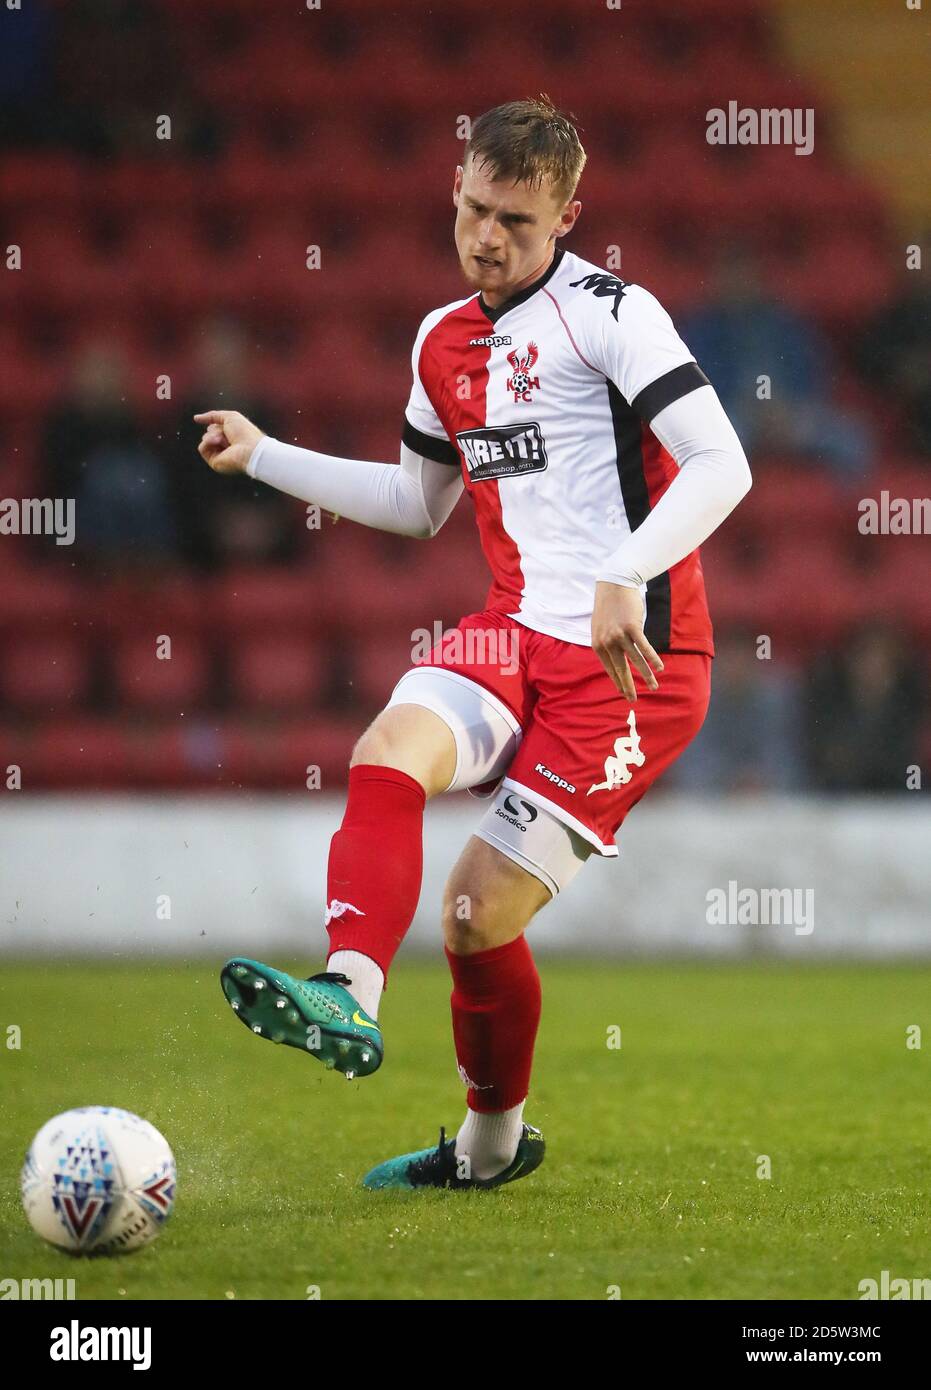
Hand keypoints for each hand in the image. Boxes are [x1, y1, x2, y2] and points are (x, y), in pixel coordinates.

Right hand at [194, 409, 263, 474]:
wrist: (250, 449)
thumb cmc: (245, 432)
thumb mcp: (230, 417)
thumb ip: (212, 416)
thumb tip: (196, 418)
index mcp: (232, 437)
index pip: (216, 426)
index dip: (219, 424)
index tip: (227, 426)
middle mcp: (226, 447)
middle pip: (210, 432)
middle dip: (216, 429)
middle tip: (227, 434)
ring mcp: (220, 455)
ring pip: (205, 439)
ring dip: (213, 435)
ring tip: (224, 439)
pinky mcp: (215, 463)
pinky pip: (202, 448)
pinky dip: (207, 442)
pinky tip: (217, 442)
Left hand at [591, 580, 663, 700]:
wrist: (614, 584)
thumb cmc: (609, 606)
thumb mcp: (601, 627)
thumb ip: (605, 642)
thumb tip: (613, 656)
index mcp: (597, 644)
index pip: (608, 668)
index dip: (617, 682)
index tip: (623, 693)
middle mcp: (606, 642)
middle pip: (620, 668)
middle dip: (628, 686)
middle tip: (633, 700)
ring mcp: (619, 635)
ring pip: (634, 660)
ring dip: (645, 675)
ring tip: (653, 686)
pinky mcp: (632, 628)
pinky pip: (644, 647)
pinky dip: (652, 658)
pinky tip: (659, 668)